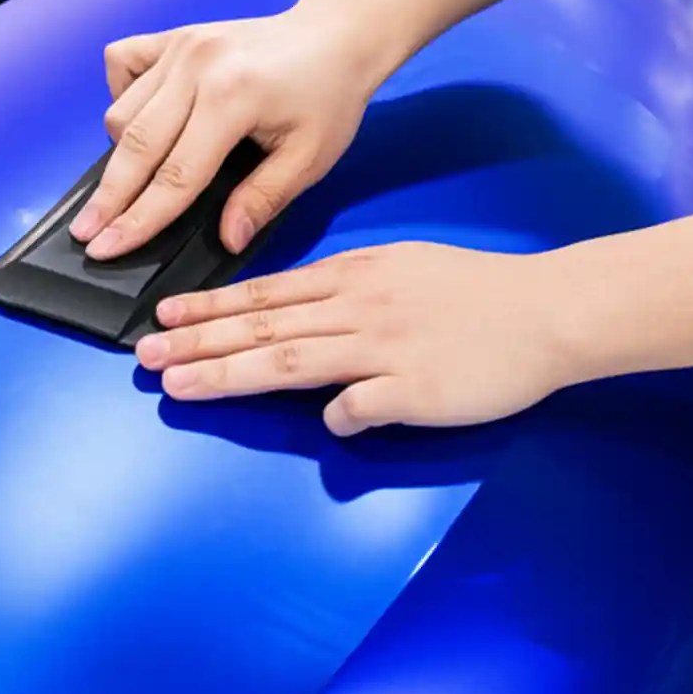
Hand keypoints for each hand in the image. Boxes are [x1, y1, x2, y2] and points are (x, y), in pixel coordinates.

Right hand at [70, 9, 384, 259]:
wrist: (335, 37)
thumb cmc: (328, 97)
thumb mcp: (310, 158)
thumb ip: (263, 200)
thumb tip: (228, 240)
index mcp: (232, 99)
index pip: (174, 176)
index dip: (139, 220)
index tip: (106, 248)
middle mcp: (196, 68)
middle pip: (135, 146)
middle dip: (109, 198)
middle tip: (86, 234)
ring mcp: (180, 48)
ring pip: (122, 111)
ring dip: (121, 152)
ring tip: (129, 184)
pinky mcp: (173, 37)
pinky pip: (121, 64)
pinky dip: (121, 96)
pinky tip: (141, 120)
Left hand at [134, 242, 576, 435]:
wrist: (547, 311)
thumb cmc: (478, 293)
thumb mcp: (403, 270)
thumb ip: (350, 296)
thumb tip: (312, 330)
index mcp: (354, 278)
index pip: (267, 296)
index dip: (211, 309)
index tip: (165, 318)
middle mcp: (357, 308)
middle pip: (263, 328)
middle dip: (198, 342)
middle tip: (145, 356)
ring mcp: (383, 348)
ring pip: (290, 361)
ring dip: (228, 374)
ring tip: (179, 384)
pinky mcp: (414, 388)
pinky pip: (362, 405)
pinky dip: (339, 414)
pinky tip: (327, 423)